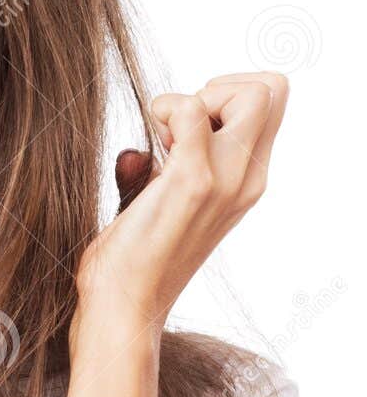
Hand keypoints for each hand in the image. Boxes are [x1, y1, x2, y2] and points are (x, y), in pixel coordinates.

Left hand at [71, 71, 288, 344]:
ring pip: (252, 92)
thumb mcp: (163, 210)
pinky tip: (149, 147)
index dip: (228, 97)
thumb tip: (135, 154)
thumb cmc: (132, 264)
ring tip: (166, 139)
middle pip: (274, 89)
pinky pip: (192, 109)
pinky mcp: (192, 181)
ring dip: (198, 97)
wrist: (123, 309)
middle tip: (180, 128)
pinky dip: (165, 109)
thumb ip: (160, 175)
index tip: (186, 132)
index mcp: (247, 183)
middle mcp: (248, 180)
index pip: (271, 105)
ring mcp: (227, 180)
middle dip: (222, 87)